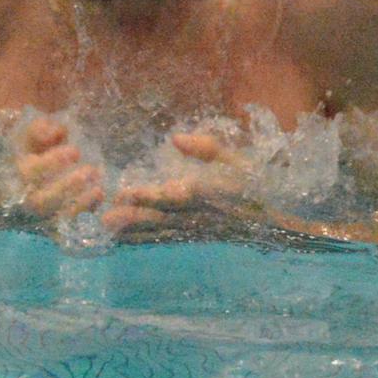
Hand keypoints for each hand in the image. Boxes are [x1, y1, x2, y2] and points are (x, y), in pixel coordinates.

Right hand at [10, 116, 104, 220]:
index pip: (30, 173)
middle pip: (41, 201)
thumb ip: (39, 130)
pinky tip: (100, 196)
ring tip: (99, 188)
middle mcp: (26, 199)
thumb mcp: (31, 137)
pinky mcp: (55, 226)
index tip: (76, 151)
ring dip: (80, 204)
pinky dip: (86, 213)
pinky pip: (70, 226)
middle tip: (91, 171)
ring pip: (56, 218)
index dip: (52, 163)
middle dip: (67, 186)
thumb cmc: (33, 153)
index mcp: (17, 175)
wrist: (31, 180)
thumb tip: (57, 130)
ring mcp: (41, 216)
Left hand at [102, 130, 255, 237]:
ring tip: (106, 226)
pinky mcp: (191, 237)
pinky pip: (163, 240)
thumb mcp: (237, 159)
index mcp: (210, 195)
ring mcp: (194, 230)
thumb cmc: (254, 184)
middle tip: (106, 215)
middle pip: (162, 217)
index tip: (126, 192)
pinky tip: (121, 239)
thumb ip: (207, 148)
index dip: (150, 196)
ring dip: (132, 230)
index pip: (177, 196)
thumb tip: (175, 138)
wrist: (272, 223)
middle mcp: (199, 216)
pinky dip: (142, 240)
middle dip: (134, 216)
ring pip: (159, 231)